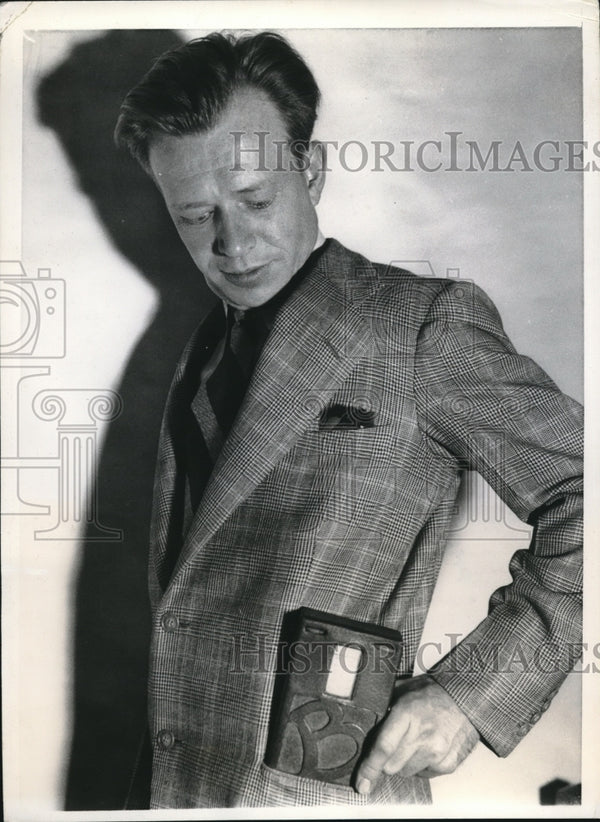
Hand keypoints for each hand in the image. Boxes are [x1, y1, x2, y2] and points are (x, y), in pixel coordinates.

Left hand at [354, 674, 478, 794]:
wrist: (465, 698)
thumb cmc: (433, 693)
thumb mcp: (404, 690)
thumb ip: (384, 708)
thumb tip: (363, 722)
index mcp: (407, 714)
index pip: (383, 747)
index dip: (370, 768)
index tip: (362, 783)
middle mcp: (423, 735)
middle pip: (392, 766)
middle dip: (387, 760)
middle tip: (396, 744)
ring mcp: (437, 751)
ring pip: (406, 773)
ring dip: (405, 763)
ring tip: (414, 742)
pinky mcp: (449, 763)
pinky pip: (425, 775)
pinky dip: (422, 766)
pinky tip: (428, 748)